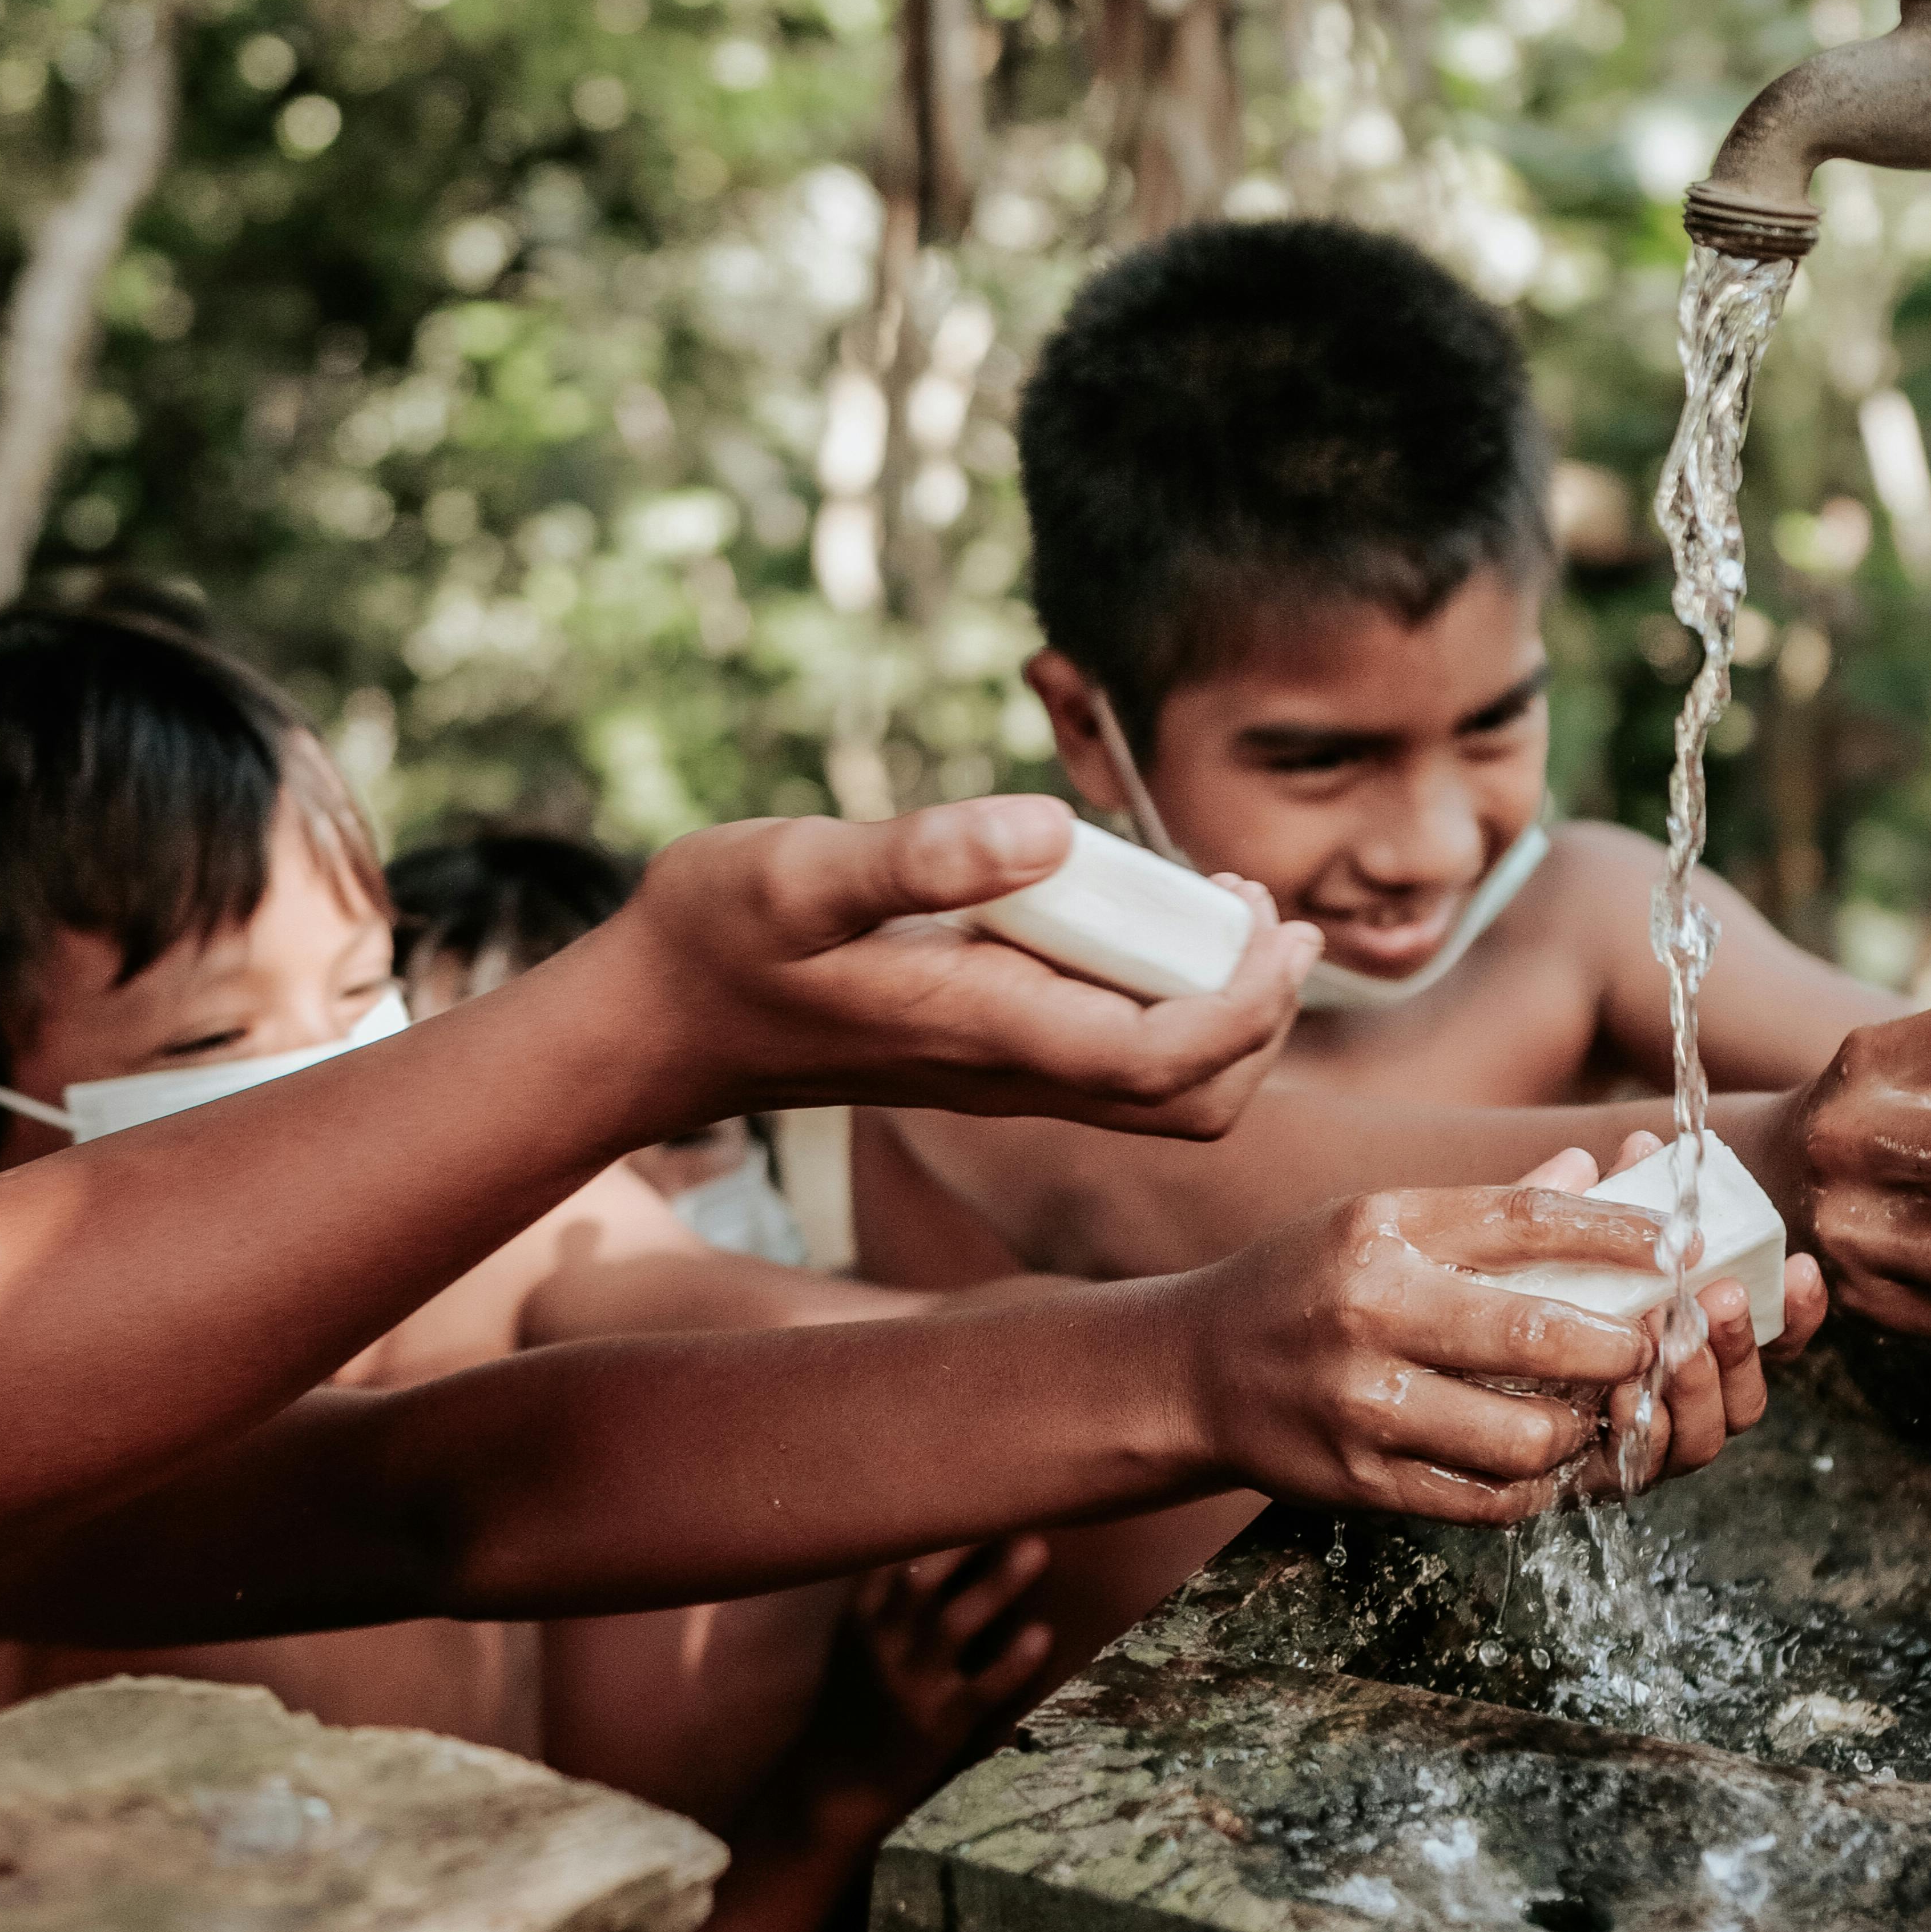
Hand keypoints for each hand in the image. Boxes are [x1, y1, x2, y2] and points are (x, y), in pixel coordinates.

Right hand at [619, 801, 1317, 1138]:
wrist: (654, 1021)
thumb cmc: (717, 938)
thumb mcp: (798, 872)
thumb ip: (921, 855)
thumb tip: (1052, 829)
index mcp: (988, 1031)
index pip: (1171, 1058)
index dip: (1251, 1002)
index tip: (1276, 919)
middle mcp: (1008, 1074)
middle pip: (1190, 1102)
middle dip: (1258, 1018)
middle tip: (1267, 917)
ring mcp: (996, 1076)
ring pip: (1156, 1093)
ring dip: (1216, 1012)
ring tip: (1217, 912)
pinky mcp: (980, 1057)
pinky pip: (1108, 1061)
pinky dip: (1159, 1002)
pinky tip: (1131, 917)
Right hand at [813, 1536, 1053, 1818]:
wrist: (835, 1790)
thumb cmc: (854, 1705)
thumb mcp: (854, 1644)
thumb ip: (885, 1598)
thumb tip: (936, 1544)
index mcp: (860, 1621)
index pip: (893, 1559)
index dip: (932, 1523)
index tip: (969, 1490)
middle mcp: (882, 1646)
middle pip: (924, 1580)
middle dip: (969, 1542)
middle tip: (1013, 1508)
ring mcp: (911, 1687)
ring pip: (957, 1623)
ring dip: (999, 1583)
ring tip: (1037, 1549)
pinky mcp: (940, 1726)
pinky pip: (982, 1687)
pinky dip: (1013, 1660)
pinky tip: (1041, 1634)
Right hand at [1170, 1178, 1701, 1524]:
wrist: (1191, 1372)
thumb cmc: (1301, 1284)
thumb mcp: (1376, 1220)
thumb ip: (1486, 1208)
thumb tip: (1592, 1170)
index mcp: (1381, 1229)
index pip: (1526, 1219)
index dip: (1619, 1232)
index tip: (1676, 1245)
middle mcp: (1371, 1310)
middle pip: (1535, 1333)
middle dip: (1620, 1345)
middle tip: (1650, 1345)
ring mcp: (1364, 1406)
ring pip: (1522, 1436)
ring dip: (1582, 1430)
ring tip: (1596, 1412)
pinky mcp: (1363, 1482)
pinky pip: (1485, 1499)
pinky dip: (1535, 1484)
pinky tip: (1547, 1460)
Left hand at [1522, 1137, 1826, 1479]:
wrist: (1427, 1373)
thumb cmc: (1498, 1300)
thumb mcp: (1538, 1246)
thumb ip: (1585, 1207)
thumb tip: (1627, 1149)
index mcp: (1682, 1348)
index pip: (1764, 1340)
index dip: (1795, 1313)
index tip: (1799, 1268)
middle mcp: (1673, 1404)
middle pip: (1744, 1396)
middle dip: (1741, 1345)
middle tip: (1718, 1297)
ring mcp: (1638, 1446)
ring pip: (1704, 1435)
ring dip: (1696, 1383)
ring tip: (1671, 1338)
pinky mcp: (1595, 1479)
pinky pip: (1641, 1468)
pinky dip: (1644, 1429)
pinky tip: (1622, 1391)